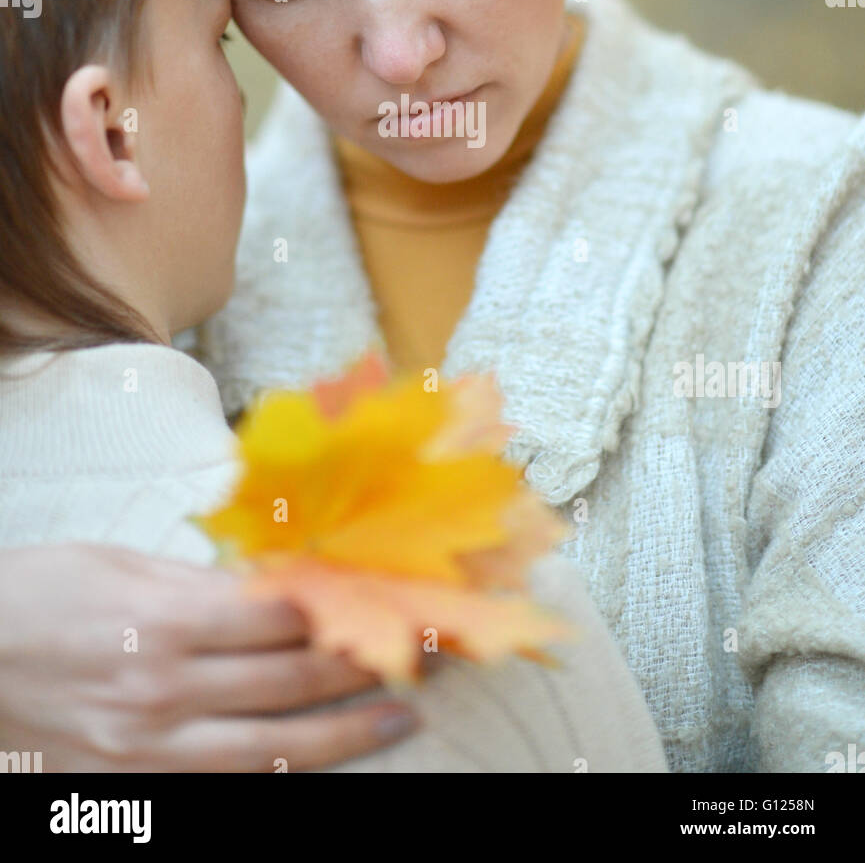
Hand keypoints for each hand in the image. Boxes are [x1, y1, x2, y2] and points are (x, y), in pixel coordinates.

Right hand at [0, 543, 418, 771]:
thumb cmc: (32, 598)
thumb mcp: (116, 564)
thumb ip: (200, 581)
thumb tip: (276, 582)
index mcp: (162, 622)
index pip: (281, 619)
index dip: (343, 608)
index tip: (389, 597)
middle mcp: (164, 694)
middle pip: (289, 682)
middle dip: (363, 666)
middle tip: (422, 653)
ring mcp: (149, 753)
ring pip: (270, 750)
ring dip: (344, 732)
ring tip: (400, 717)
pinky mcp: (134, 789)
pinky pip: (223, 784)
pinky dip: (279, 772)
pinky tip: (319, 757)